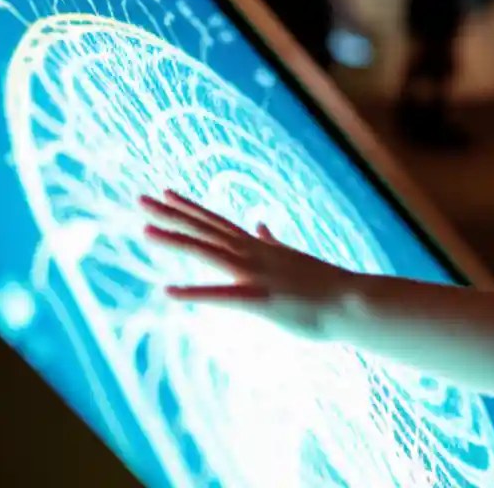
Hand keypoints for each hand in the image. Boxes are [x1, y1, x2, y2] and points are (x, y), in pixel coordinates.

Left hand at [140, 190, 354, 340]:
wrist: (353, 301)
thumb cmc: (325, 286)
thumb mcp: (292, 257)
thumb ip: (271, 241)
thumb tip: (260, 224)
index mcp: (259, 247)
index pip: (216, 222)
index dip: (188, 207)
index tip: (164, 192)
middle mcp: (253, 255)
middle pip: (205, 230)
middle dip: (172, 215)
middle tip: (140, 200)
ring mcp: (256, 275)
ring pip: (209, 253)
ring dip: (177, 241)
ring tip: (144, 232)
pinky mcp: (260, 299)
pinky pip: (222, 295)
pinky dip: (195, 292)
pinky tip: (168, 291)